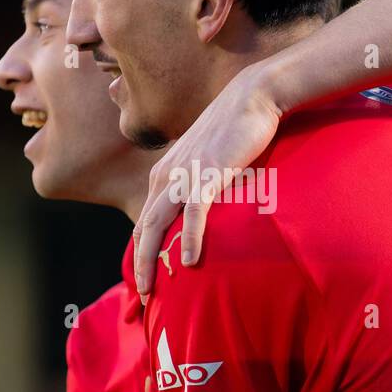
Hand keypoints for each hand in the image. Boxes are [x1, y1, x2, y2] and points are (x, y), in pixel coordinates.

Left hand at [133, 63, 281, 299]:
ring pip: (157, 224)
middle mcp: (167, 176)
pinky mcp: (208, 173)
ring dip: (152, 259)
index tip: (146, 277)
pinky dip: (188, 238)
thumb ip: (197, 180)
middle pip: (143, 228)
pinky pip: (194, 213)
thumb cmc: (233, 128)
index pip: (145, 219)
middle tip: (144, 294)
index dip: (141, 251)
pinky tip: (189, 261)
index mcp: (164, 174)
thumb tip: (204, 206)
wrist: (251, 97)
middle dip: (140, 264)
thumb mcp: (206, 158)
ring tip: (153, 288)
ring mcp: (185, 174)